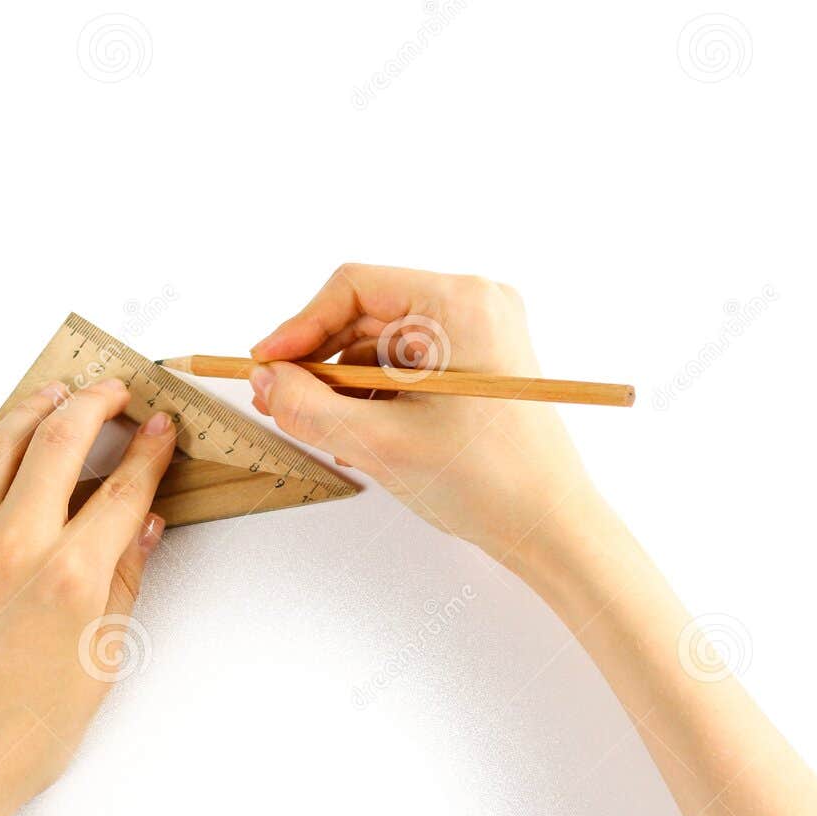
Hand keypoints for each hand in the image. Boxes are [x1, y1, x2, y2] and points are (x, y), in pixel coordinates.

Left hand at [0, 377, 173, 809]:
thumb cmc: (20, 734)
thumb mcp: (100, 663)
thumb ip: (125, 582)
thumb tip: (143, 523)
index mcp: (71, 579)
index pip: (123, 490)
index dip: (149, 451)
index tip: (160, 428)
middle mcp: (14, 547)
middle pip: (60, 442)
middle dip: (94, 403)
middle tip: (113, 390)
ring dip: (32, 410)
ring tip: (55, 395)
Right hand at [249, 264, 601, 576]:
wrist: (550, 528)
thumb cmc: (489, 483)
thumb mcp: (380, 444)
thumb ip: (309, 407)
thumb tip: (265, 381)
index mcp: (460, 303)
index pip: (354, 287)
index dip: (299, 326)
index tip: (266, 365)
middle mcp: (475, 304)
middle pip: (367, 315)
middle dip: (321, 364)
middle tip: (281, 402)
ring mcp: (481, 333)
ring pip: (382, 345)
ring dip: (346, 387)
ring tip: (331, 434)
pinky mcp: (479, 363)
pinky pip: (408, 365)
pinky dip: (376, 396)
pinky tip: (363, 436)